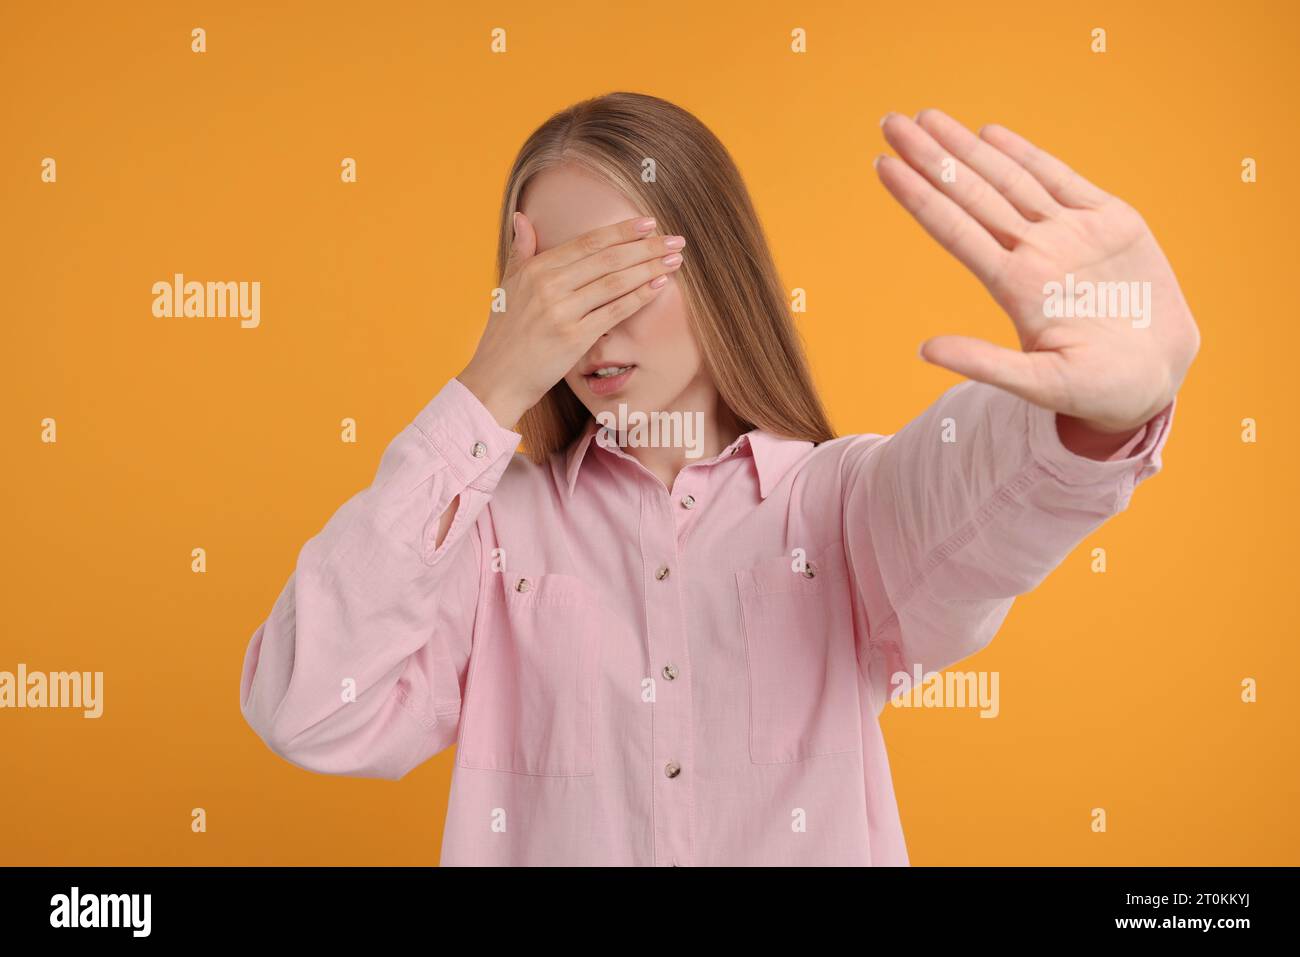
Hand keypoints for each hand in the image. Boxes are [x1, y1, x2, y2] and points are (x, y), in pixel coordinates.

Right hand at [458, 213, 686, 427]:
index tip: (649, 223)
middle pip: (608, 258)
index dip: (621, 231)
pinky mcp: (574, 338)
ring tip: (675, 258)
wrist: (496, 379)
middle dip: (646, 246)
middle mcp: (548, 286)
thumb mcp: (507, 287)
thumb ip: (520, 251)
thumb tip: (522, 217)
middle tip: (675, 240)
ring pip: (615, 282)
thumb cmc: (505, 336)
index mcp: (536, 269)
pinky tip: (660, 284)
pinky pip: (614, 311)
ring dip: (650, 267)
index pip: (588, 242)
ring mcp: (561, 312)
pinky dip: (640, 296)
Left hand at [875, 109, 1199, 434]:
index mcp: (1015, 287)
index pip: (954, 231)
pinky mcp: (1112, 223)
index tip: (882, 167)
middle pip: (971, 195)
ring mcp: (1070, 235)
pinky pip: (1062, 180)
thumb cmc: (1096, 390)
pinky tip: (990, 135)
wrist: (1156, 379)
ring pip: (1008, 180)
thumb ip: (986, 364)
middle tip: (891, 123)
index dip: (919, 197)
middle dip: (932, 158)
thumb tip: (924, 351)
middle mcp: (1034, 254)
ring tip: (926, 119)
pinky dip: (1027, 156)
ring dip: (967, 148)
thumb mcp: (1040, 385)